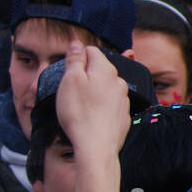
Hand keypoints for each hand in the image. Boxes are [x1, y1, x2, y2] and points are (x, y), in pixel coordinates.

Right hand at [56, 41, 128, 191]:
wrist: (96, 147)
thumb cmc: (79, 114)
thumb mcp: (70, 81)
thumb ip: (74, 60)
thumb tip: (77, 44)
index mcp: (105, 70)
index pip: (91, 51)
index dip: (77, 58)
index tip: (67, 71)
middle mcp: (118, 81)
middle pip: (100, 70)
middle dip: (86, 75)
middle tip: (70, 91)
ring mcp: (123, 100)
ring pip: (106, 88)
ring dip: (94, 91)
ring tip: (80, 106)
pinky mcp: (123, 116)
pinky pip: (110, 105)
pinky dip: (101, 107)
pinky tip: (91, 117)